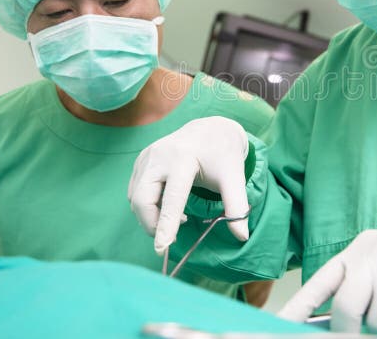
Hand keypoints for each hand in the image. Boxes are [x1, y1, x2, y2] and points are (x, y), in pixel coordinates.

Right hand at [128, 116, 250, 253]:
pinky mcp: (141, 160)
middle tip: (171, 237)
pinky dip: (146, 206)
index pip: (171, 198)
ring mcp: (147, 156)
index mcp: (183, 158)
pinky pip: (134, 191)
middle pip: (143, 200)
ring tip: (177, 216)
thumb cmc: (223, 155)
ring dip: (150, 216)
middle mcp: (159, 156)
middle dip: (152, 224)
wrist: (211, 129)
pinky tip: (167, 205)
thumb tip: (242, 237)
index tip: (161, 248)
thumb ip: (237, 207)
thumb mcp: (235, 178)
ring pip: (135, 198)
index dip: (165, 225)